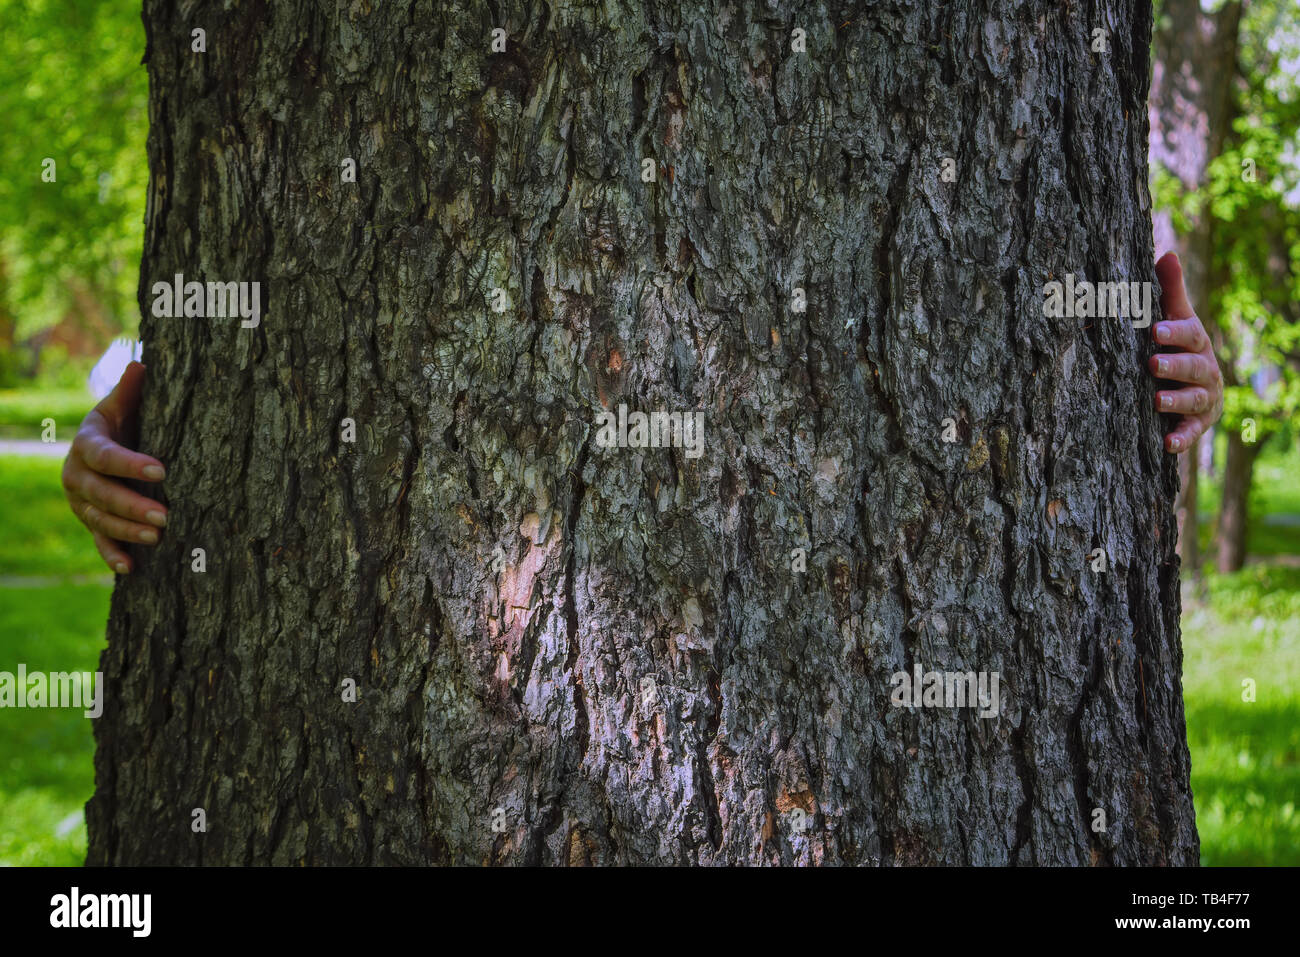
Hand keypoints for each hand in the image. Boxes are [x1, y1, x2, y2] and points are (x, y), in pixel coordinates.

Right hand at [61, 361, 166, 573]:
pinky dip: (112, 556)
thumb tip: (142, 364)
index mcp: (87, 444)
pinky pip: (97, 541)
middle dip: (132, 506)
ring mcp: (81, 501)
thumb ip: (131, 391)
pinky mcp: (90, 520)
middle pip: (101, 494)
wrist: (103, 446)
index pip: (106, 456)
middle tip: (165, 516)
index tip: (161, 471)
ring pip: (99, 520)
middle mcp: (77, 475)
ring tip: (158, 538)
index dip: (131, 464)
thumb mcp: (123, 406)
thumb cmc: (122, 422)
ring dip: (127, 531)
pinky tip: (131, 569)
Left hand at [1150, 252, 1223, 452]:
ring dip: (1176, 401)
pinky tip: (1167, 444)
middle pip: (1193, 367)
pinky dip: (1181, 439)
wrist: (1195, 388)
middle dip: (1174, 365)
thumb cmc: (1178, 346)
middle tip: (1152, 364)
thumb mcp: (1175, 318)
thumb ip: (1170, 291)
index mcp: (1197, 342)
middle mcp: (1205, 370)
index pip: (1189, 334)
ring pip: (1193, 400)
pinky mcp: (1198, 424)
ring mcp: (1204, 399)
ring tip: (1157, 401)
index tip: (1155, 330)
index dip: (1174, 332)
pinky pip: (1191, 433)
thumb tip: (1168, 253)